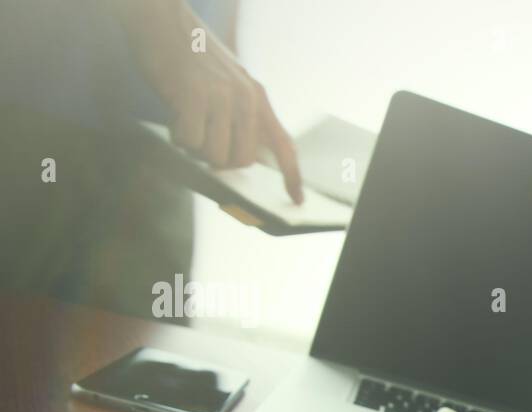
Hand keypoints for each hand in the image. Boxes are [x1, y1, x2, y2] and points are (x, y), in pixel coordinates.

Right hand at [119, 0, 302, 201]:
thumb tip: (242, 158)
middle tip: (201, 136)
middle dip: (217, 159)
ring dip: (194, 147)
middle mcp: (245, 98)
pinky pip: (189, 140)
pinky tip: (175, 114)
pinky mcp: (194, 94)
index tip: (297, 199)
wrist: (160, 19)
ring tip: (186, 119)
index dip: (292, 175)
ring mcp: (221, 95)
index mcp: (257, 97)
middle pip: (240, 161)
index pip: (283, 144)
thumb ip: (242, 115)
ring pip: (214, 155)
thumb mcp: (228, 82)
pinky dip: (177, 135)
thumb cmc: (189, 58)